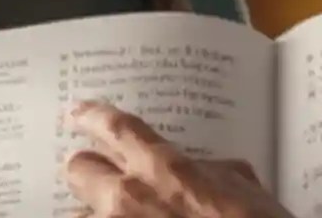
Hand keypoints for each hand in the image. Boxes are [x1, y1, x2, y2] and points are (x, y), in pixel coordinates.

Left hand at [63, 101, 295, 217]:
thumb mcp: (243, 188)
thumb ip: (210, 171)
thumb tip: (203, 170)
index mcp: (163, 169)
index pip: (115, 127)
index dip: (93, 116)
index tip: (80, 113)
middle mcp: (127, 199)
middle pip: (78, 168)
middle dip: (90, 171)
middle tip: (104, 178)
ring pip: (78, 214)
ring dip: (96, 215)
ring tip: (123, 216)